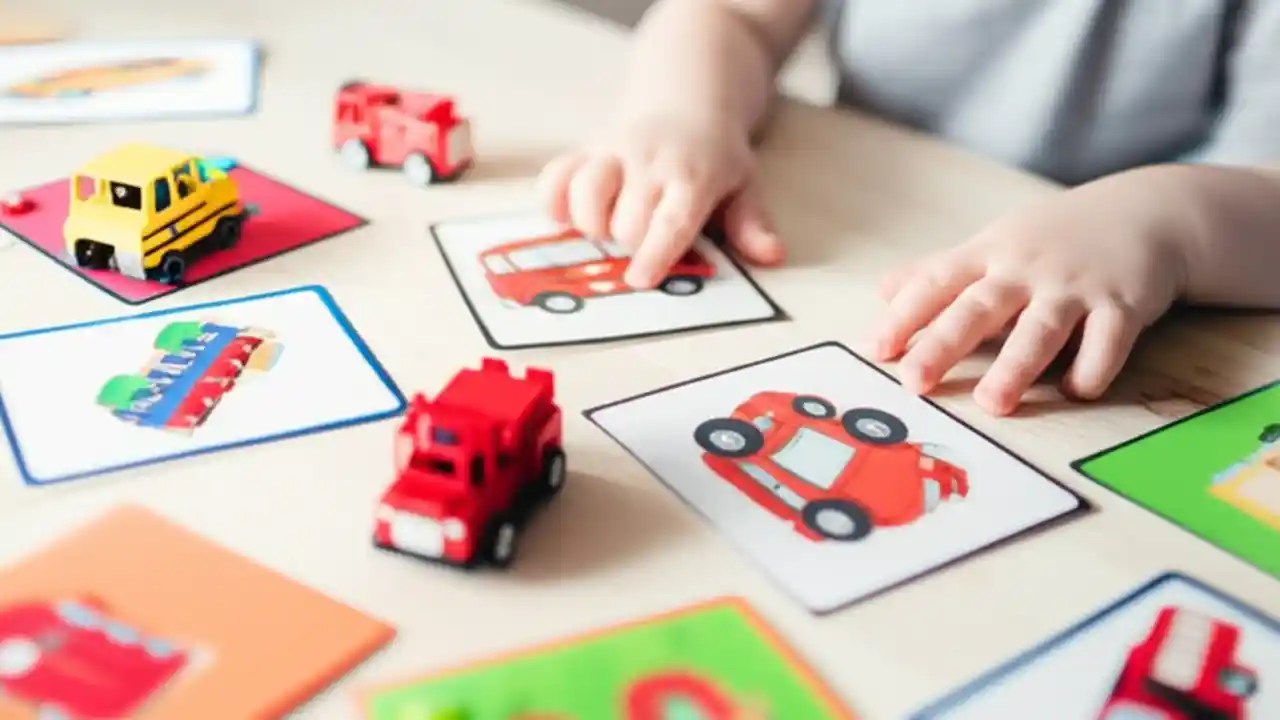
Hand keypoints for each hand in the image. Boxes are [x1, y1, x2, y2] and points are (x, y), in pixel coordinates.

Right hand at [536, 112, 783, 288]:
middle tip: (641, 240)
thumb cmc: (715, 153)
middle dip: (629, 244)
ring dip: (590, 222)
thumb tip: (771, 255)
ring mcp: (614, 152)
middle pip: (627, 222)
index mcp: (693, 176)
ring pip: (586, 193)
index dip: (654, 253)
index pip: (671, 221)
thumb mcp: (745, 183)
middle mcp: (651, 163)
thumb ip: (751, 223)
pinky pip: (555, 176)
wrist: (687, 94)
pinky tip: (566, 215)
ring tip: (605, 227)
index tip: (640, 279)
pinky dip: (553, 200)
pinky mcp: (586, 148)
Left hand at [866, 173, 1188, 414]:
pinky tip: (1075, 391)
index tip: (875, 350)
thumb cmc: (1057, 237)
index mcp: (991, 254)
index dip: (904, 316)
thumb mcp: (996, 243)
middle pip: (979, 308)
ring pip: (1041, 328)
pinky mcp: (1125, 302)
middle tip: (914, 382)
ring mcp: (1076, 284)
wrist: (1151, 210)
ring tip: (992, 403)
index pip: (937, 283)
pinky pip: (1108, 340)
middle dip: (944, 345)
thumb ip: (940, 270)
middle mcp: (1028, 268)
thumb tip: (882, 290)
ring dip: (1016, 366)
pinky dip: (1093, 367)